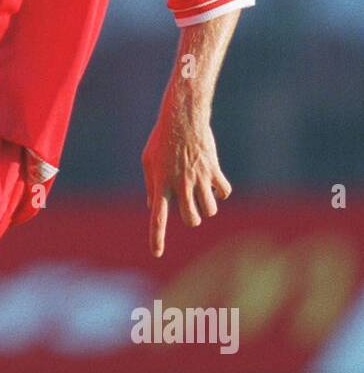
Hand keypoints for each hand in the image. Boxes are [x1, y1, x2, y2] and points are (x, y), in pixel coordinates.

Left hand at [141, 112, 230, 257]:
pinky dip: (220, 193)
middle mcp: (180, 185)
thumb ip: (151, 186)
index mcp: (160, 185)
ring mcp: (198, 178)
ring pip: (210, 210)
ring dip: (207, 207)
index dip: (157, 237)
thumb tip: (151, 207)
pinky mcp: (214, 171)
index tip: (156, 253)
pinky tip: (214, 185)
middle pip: (191, 218)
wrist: (183, 119)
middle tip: (190, 207)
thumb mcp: (148, 162)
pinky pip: (224, 193)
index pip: (158, 217)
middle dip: (192, 218)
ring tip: (201, 195)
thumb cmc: (161, 140)